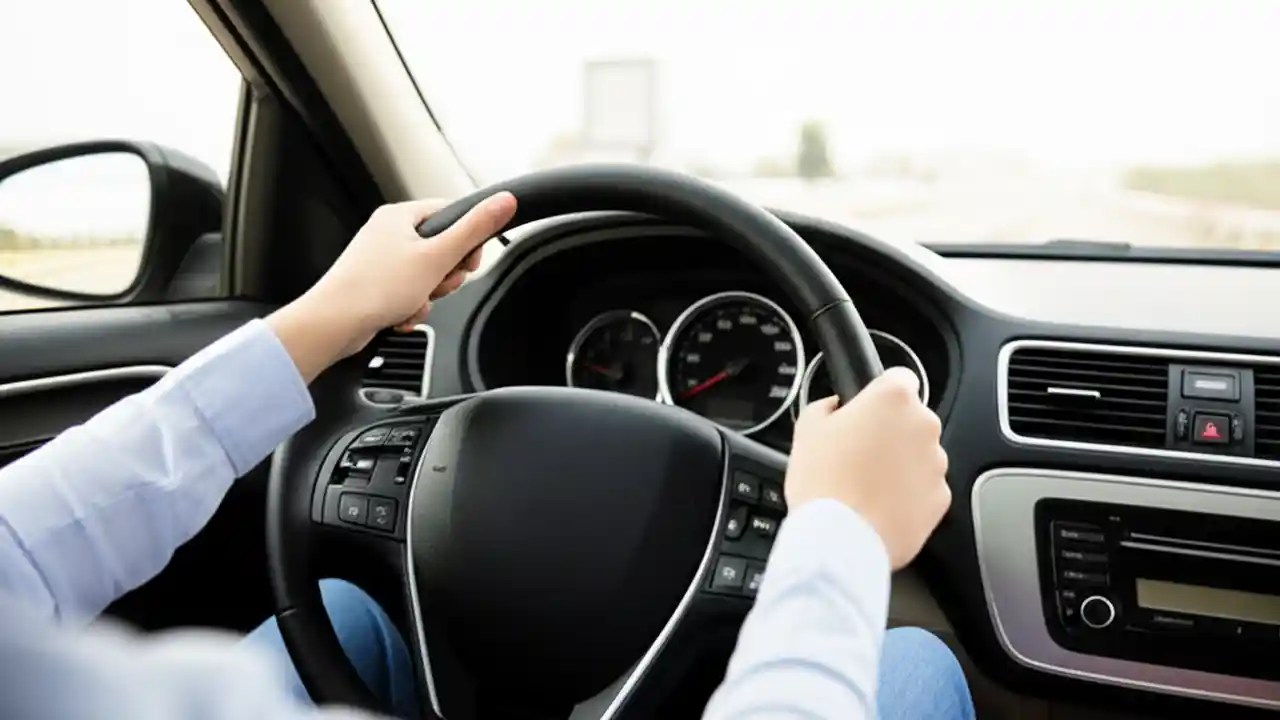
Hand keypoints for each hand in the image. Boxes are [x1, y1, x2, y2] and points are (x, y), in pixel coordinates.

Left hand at [268, 192, 516, 381]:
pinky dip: (412, 305)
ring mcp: (380, 260)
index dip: (467, 240)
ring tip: (415, 301)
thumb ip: (474, 229)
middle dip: (445, 274)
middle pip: (441, 248)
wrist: (334, 324)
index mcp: (400, 216)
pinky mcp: (376, 285)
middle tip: (437, 283)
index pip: (451, 215)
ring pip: (427, 274)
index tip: (469, 261)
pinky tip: (402, 313)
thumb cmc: (374, 288)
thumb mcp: (437, 256)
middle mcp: (388, 233)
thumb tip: (504, 201)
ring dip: (429, 294)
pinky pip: (410, 292)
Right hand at [785, 367, 949, 568]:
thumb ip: (828, 407)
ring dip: (900, 464)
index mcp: (893, 398)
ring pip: (919, 455)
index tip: (868, 409)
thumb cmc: (823, 483)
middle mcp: (923, 426)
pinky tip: (879, 505)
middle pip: (911, 419)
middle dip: (890, 432)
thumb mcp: (808, 428)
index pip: (899, 378)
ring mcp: (936, 464)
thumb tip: (836, 408)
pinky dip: (908, 494)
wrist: (840, 539)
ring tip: (866, 484)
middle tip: (858, 453)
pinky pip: (924, 488)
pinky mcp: (941, 499)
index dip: (879, 394)